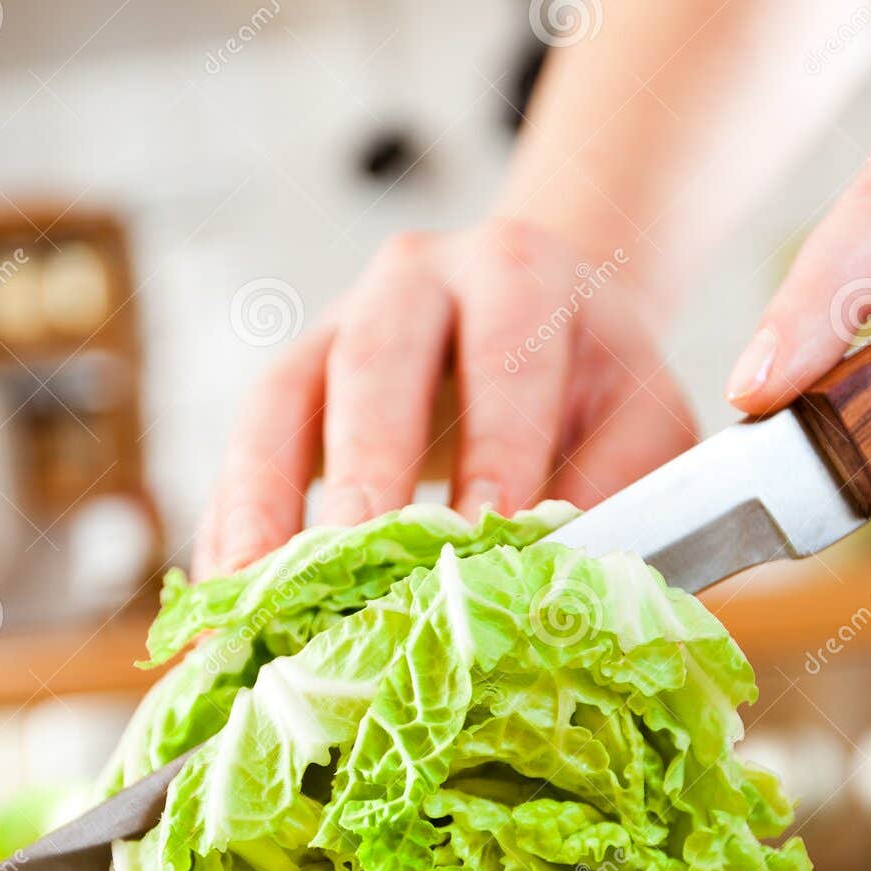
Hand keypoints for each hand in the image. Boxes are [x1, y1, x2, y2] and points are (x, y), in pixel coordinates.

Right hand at [197, 220, 694, 575]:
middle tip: (356, 558)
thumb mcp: (642, 418)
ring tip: (256, 589)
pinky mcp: (289, 387)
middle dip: (364, 467)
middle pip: (374, 363)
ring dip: (262, 499)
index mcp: (517, 276)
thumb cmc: (591, 387)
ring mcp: (333, 328)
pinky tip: (229, 593)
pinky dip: (230, 521)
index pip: (504, 358)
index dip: (494, 447)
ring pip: (280, 401)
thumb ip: (626, 485)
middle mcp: (413, 283)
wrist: (538, 319)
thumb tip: (567, 577)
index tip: (487, 536)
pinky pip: (244, 451)